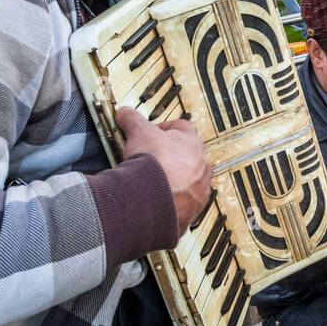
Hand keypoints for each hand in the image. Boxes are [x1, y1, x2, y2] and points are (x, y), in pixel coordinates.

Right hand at [116, 106, 212, 234]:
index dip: (163, 128)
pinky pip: (183, 204)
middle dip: (169, 156)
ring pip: (188, 181)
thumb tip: (125, 113)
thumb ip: (132, 119)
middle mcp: (201, 167)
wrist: (152, 199)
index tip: (151, 133)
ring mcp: (199, 190)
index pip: (182, 128)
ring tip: (152, 181)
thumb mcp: (138, 133)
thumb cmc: (153, 165)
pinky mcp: (192, 211)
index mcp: (194, 144)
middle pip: (186, 156)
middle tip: (151, 158)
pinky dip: (171, 202)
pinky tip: (155, 200)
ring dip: (173, 180)